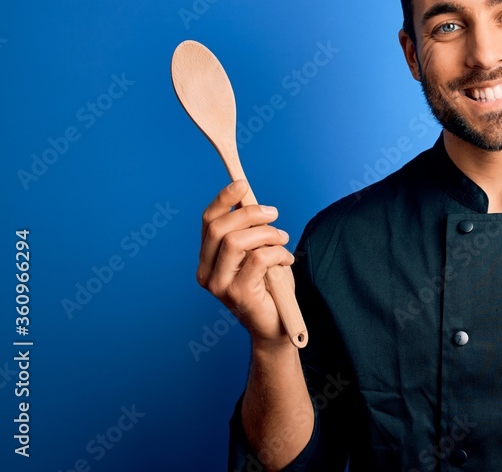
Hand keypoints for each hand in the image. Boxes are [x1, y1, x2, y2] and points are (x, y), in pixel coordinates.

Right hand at [197, 179, 293, 348]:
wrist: (277, 327)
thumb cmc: (269, 287)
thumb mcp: (258, 252)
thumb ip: (250, 231)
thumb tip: (250, 201)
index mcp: (207, 259)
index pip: (208, 222)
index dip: (223, 199)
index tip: (242, 184)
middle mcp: (206, 272)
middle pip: (220, 228)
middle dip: (251, 213)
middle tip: (275, 214)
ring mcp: (219, 285)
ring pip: (236, 241)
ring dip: (267, 234)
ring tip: (283, 239)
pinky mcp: (237, 294)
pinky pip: (258, 259)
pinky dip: (278, 253)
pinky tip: (286, 260)